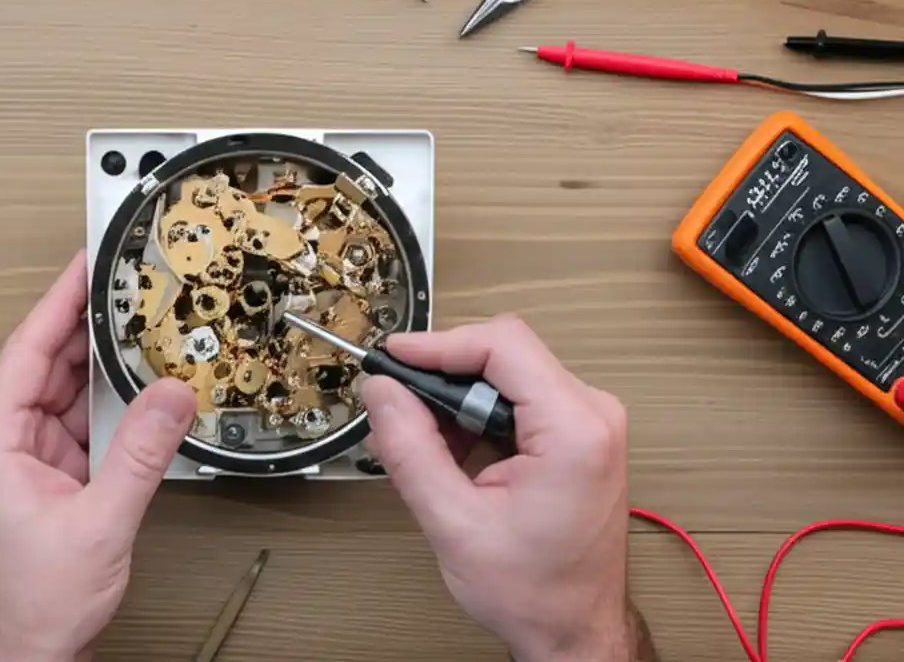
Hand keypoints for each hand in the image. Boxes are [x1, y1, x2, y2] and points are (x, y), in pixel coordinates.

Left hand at [0, 251, 196, 661]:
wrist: (24, 655)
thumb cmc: (33, 604)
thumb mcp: (100, 524)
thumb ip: (139, 455)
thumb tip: (169, 396)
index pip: (26, 350)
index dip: (59, 300)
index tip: (84, 263)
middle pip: (44, 364)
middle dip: (86, 326)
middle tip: (125, 284)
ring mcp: (16, 460)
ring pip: (62, 394)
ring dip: (99, 368)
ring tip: (139, 329)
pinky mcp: (39, 478)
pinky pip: (73, 425)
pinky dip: (104, 408)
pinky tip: (135, 390)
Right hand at [363, 316, 631, 661]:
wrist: (576, 629)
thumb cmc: (534, 590)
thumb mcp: (453, 523)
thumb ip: (411, 450)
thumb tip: (381, 392)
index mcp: (575, 430)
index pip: (502, 345)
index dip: (440, 344)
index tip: (394, 358)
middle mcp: (593, 414)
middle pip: (505, 354)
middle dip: (444, 378)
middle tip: (399, 409)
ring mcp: (591, 422)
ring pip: (508, 374)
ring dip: (459, 401)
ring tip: (429, 448)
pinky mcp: (580, 433)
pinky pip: (520, 398)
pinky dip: (478, 417)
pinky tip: (456, 456)